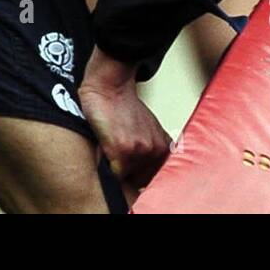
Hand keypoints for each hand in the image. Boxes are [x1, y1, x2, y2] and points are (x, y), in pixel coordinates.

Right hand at [79, 46, 171, 201]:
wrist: (110, 87)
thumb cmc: (123, 107)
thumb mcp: (146, 129)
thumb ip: (149, 150)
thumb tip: (145, 177)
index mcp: (163, 148)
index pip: (155, 179)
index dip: (143, 177)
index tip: (136, 169)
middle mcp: (156, 151)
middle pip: (140, 181)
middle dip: (129, 173)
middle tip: (120, 150)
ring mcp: (141, 152)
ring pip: (126, 178)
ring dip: (116, 168)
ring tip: (113, 144)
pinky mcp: (124, 151)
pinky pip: (113, 174)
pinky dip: (106, 163)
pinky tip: (105, 144)